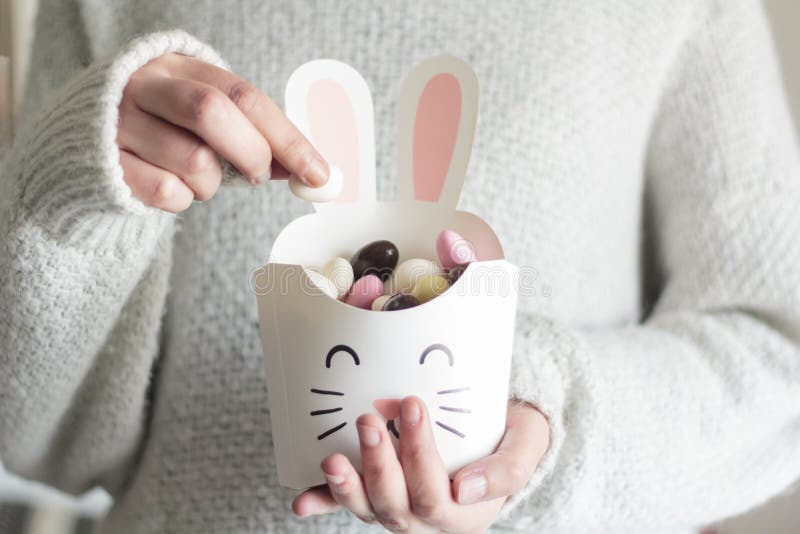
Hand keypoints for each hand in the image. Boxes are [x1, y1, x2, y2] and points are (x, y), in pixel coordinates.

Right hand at [117, 53, 328, 211]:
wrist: (84, 144)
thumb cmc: (163, 130)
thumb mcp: (205, 119)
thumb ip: (253, 136)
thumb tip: (310, 171)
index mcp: (181, 65)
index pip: (246, 97)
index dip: (288, 138)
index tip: (320, 174)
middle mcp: (147, 85)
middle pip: (213, 112)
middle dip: (251, 154)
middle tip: (257, 175)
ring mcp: (120, 122)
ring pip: (194, 161)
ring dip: (212, 184)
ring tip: (198, 176)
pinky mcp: (105, 162)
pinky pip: (166, 192)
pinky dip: (182, 200)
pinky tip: (170, 186)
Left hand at [292, 397, 549, 532]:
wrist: (499, 435)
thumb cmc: (513, 437)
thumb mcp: (526, 446)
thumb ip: (506, 470)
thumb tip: (465, 489)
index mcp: (464, 514)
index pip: (436, 495)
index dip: (420, 455)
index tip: (412, 404)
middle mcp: (427, 521)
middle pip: (397, 505)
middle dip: (379, 464)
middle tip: (368, 419)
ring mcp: (400, 511)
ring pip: (369, 510)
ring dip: (346, 488)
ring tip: (332, 460)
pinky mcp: (378, 496)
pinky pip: (348, 506)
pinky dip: (324, 504)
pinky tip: (302, 503)